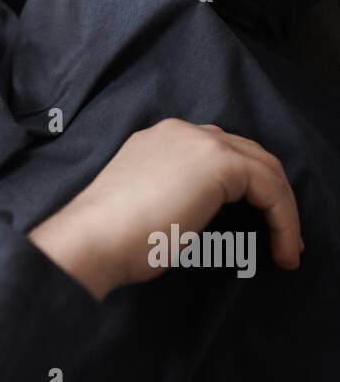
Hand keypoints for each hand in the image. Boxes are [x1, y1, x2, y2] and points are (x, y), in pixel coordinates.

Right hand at [27, 119, 302, 300]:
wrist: (94, 238)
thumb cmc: (113, 238)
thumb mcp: (150, 205)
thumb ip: (179, 195)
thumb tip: (205, 213)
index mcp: (160, 141)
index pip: (217, 156)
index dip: (245, 191)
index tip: (255, 230)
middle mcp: (181, 132)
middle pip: (246, 154)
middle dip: (271, 197)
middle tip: (282, 239)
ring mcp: (201, 142)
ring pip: (263, 168)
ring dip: (282, 210)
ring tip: (287, 249)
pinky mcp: (219, 162)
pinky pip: (270, 187)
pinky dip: (284, 219)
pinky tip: (283, 249)